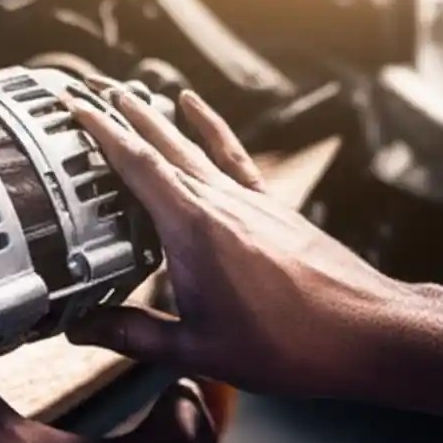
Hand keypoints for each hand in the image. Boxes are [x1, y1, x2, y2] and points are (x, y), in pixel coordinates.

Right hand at [65, 88, 442, 402]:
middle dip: (122, 116)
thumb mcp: (197, 349)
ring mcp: (248, 200)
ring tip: (132, 93)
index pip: (137, 166)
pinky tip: (196, 108)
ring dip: (158, 117)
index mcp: (193, 230)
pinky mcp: (271, 206)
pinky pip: (231, 154)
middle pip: (161, 145)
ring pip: (193, 145)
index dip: (102, 135)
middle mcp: (219, 202)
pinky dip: (210, 128)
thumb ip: (133, 335)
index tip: (76, 111)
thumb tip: (81, 329)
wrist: (366, 333)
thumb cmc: (289, 344)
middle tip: (89, 93)